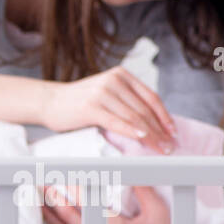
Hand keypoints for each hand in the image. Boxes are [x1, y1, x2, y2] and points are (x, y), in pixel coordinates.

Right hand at [40, 67, 176, 152]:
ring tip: (160, 149)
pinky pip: (117, 122)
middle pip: (144, 109)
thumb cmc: (80, 102)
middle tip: (170, 147)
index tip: (173, 133)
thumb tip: (156, 123)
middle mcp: (113, 80)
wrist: (50, 101)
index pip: (151, 97)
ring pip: (134, 117)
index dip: (165, 116)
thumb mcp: (107, 94)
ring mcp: (101, 92)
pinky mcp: (90, 107)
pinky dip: (132, 131)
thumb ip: (127, 101)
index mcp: (121, 75)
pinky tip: (142, 139)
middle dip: (160, 130)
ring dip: (151, 135)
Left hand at [41, 184, 171, 223]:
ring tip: (35, 199)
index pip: (86, 201)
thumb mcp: (159, 213)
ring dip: (49, 215)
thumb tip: (130, 166)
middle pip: (69, 214)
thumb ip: (143, 188)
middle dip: (53, 197)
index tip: (60, 171)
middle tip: (39, 181)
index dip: (71, 185)